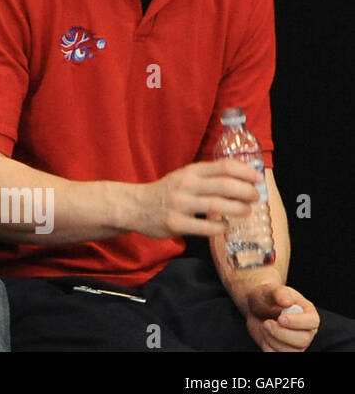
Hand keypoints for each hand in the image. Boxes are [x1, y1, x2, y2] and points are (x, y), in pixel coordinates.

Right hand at [135, 159, 260, 238]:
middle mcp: (186, 185)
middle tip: (256, 197)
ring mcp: (180, 205)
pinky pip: (207, 227)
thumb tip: (243, 181)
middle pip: (225, 185)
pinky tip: (225, 225)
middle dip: (247, 191)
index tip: (258, 179)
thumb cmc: (166, 192)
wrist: (135, 207)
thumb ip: (207, 177)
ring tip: (246, 211)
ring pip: (218, 206)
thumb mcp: (184, 177)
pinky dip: (221, 226)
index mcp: (190, 171)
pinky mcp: (176, 224)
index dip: (245, 172)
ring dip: (238, 209)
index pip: (224, 166)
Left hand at [243, 284, 318, 351]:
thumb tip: (287, 302)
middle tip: (267, 322)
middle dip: (280, 333)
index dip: (297, 322)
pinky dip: (267, 346)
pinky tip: (265, 335)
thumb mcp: (271, 290)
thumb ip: (280, 293)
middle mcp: (306, 331)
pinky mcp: (284, 350)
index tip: (280, 318)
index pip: (312, 322)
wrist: (255, 307)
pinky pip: (276, 354)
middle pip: (303, 340)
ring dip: (271, 339)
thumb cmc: (267, 298)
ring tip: (265, 326)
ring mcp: (296, 343)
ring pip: (290, 351)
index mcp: (308, 314)